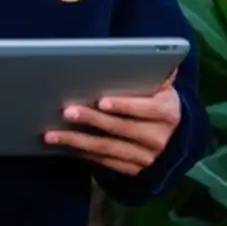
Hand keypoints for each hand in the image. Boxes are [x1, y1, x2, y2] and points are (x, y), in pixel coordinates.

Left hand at [45, 69, 180, 175]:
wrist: (174, 138)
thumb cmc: (159, 103)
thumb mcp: (163, 89)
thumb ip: (156, 74)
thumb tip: (150, 55)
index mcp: (167, 112)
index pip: (147, 109)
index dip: (124, 105)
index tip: (101, 102)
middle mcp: (159, 137)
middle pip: (121, 128)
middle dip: (91, 119)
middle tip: (67, 111)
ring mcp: (147, 157)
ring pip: (108, 148)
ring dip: (77, 141)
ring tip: (52, 134)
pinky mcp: (134, 170)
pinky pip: (106, 162)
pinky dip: (84, 153)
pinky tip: (66, 146)